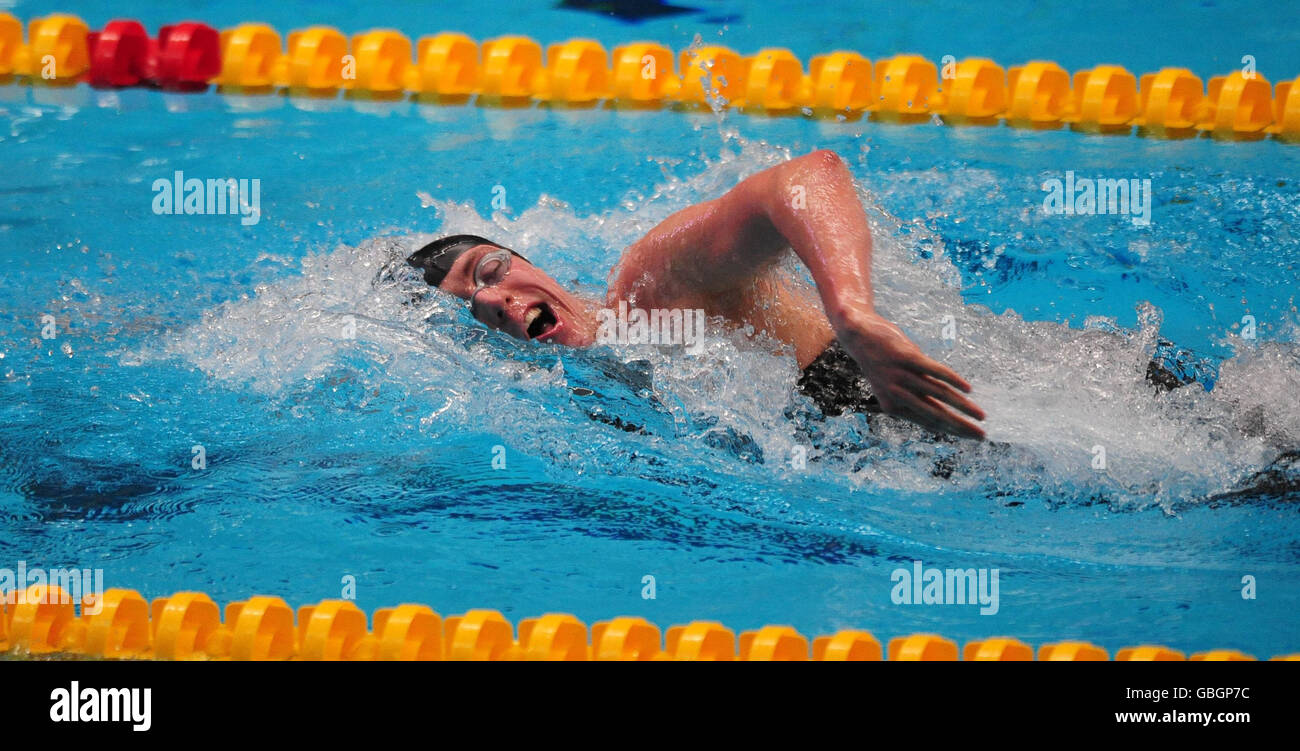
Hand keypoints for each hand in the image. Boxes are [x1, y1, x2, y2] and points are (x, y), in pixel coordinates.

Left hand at [833, 309, 985, 438]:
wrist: (856, 335)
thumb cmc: (880, 363)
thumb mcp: (894, 385)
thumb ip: (915, 398)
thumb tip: (941, 411)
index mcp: (893, 406)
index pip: (928, 423)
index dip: (951, 431)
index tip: (971, 436)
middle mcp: (897, 394)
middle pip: (936, 415)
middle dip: (961, 427)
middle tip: (982, 436)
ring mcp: (902, 376)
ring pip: (939, 395)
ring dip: (963, 406)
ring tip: (981, 415)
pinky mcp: (907, 358)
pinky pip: (935, 371)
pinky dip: (953, 380)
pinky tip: (968, 389)